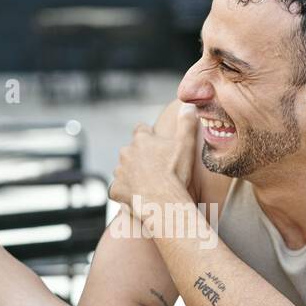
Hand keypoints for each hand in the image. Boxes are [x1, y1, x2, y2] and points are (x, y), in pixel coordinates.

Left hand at [109, 105, 197, 228]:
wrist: (163, 201)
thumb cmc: (175, 174)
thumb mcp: (186, 144)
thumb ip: (186, 123)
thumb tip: (189, 104)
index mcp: (142, 140)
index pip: (141, 129)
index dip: (148, 134)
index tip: (154, 141)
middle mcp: (126, 153)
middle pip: (131, 150)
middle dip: (139, 157)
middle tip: (155, 168)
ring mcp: (119, 172)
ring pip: (123, 169)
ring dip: (131, 174)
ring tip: (147, 184)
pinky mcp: (116, 189)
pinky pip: (117, 189)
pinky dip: (124, 192)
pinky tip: (136, 196)